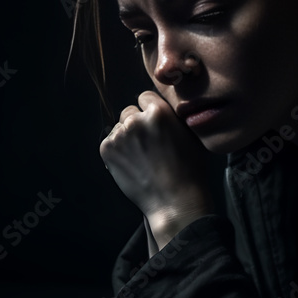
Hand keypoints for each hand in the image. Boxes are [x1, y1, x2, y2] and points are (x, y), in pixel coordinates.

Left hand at [100, 91, 215, 248]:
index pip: (145, 97)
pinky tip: (132, 164)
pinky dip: (117, 151)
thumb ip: (174, 115)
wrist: (174, 201)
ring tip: (141, 158)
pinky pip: (110, 142)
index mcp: (158, 111)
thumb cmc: (189, 170)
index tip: (154, 126)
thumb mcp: (190, 134)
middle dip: (137, 124)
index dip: (150, 112)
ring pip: (119, 128)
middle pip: (129, 112)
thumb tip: (161, 105)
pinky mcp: (107, 149)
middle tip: (148, 145)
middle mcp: (136, 119)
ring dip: (126, 138)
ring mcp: (119, 135)